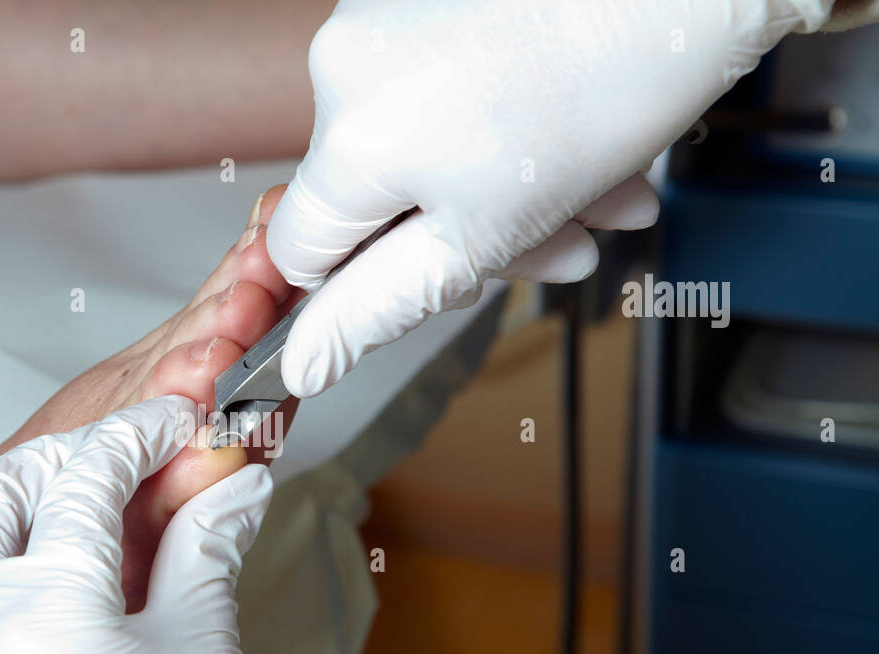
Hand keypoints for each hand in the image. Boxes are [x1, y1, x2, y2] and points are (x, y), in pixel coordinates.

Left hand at [0, 396, 297, 653]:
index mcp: (49, 614)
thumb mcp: (205, 647)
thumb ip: (205, 546)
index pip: (84, 486)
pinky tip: (36, 597)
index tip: (170, 427)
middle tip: (110, 465)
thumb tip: (232, 483)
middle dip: (49, 469)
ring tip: (64, 524)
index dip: (134, 441)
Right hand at [268, 0, 834, 396]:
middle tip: (558, 243)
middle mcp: (343, 64)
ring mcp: (382, 15)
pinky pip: (440, 83)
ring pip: (418, 142)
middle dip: (467, 235)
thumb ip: (381, 306)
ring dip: (505, 187)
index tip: (444, 270)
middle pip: (372, 195)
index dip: (372, 280)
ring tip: (596, 195)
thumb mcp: (484, 237)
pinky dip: (500, 121)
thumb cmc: (608, 90)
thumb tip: (304, 363)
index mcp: (350, 139)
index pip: (302, 250)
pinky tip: (580, 142)